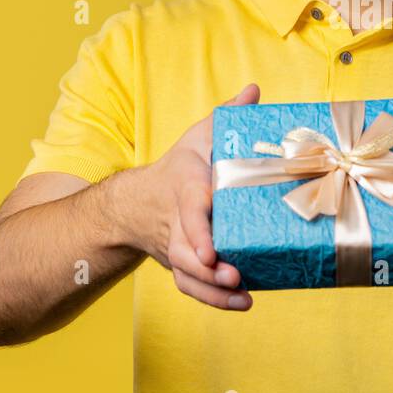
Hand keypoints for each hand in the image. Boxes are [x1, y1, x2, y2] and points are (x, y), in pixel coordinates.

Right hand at [119, 82, 260, 310]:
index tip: (211, 245)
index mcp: (184, 188)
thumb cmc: (179, 168)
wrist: (138, 203)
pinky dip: (214, 299)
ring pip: (188, 274)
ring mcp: (177, 248)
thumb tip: (254, 90)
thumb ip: (227, 115)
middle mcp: (176, 223)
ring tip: (241, 292)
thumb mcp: (199, 137)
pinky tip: (243, 301)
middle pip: (185, 249)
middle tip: (233, 274)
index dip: (198, 227)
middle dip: (207, 266)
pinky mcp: (182, 265)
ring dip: (213, 288)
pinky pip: (192, 287)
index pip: (189, 207)